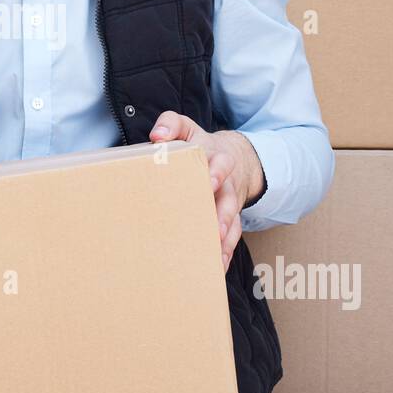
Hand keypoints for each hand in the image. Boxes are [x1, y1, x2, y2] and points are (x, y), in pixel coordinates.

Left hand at [148, 111, 263, 271]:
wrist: (235, 156)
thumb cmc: (201, 146)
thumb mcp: (187, 128)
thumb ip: (171, 124)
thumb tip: (156, 136)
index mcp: (216, 158)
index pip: (221, 162)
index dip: (217, 171)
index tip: (210, 181)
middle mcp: (227, 182)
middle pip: (229, 198)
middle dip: (223, 213)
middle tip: (215, 228)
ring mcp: (230, 202)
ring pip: (232, 221)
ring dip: (225, 238)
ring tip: (214, 254)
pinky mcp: (230, 218)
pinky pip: (232, 237)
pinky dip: (225, 251)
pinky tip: (216, 267)